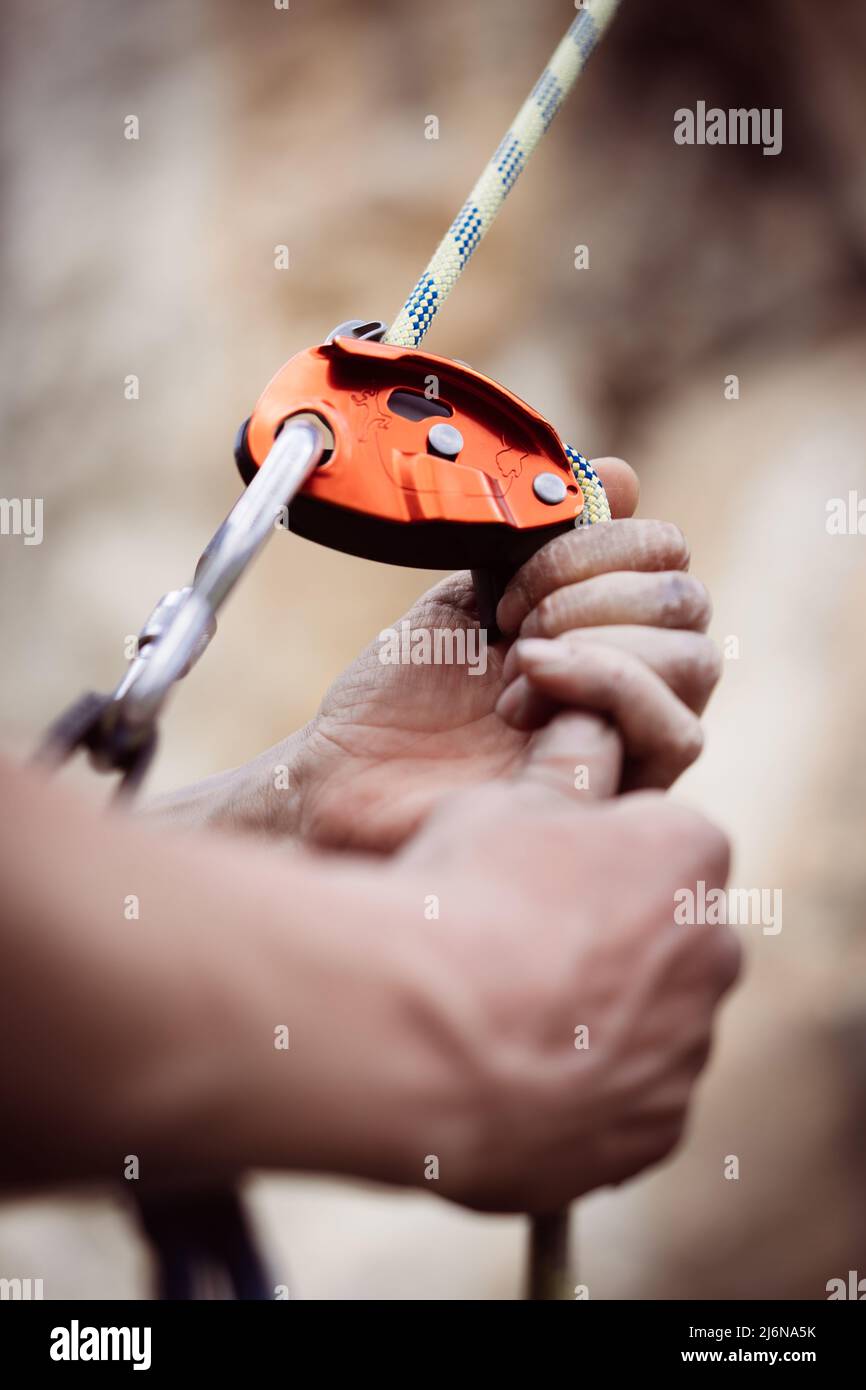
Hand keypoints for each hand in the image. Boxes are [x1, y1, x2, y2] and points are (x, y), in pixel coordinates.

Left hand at [162, 460, 718, 850]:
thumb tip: (624, 475)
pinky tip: (529, 692)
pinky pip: (678, 733)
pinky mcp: (626, 792)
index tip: (504, 586)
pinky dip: (608, 689)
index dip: (595, 544)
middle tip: (513, 625)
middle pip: (687, 601)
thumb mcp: (472, 590)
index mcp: (602, 620)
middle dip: (594, 592)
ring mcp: (634, 736)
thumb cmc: (407, 691)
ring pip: (694, 661)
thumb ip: (544, 536)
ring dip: (601, 641)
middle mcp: (633, 676)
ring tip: (519, 662)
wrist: (351, 772)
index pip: (664, 553)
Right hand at [396, 778, 739, 1210]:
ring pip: (651, 1026)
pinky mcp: (653, 1133)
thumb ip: (562, 772)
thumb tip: (588, 726)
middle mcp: (712, 952)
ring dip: (599, 1020)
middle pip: (667, 938)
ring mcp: (685, 1051)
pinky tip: (511, 1078)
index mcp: (689, 854)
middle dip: (612, 940)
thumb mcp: (502, 804)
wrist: (417, 1036)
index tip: (536, 871)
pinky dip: (584, 1094)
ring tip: (501, 1018)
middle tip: (518, 947)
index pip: (662, 843)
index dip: (594, 854)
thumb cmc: (463, 899)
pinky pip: (626, 1104)